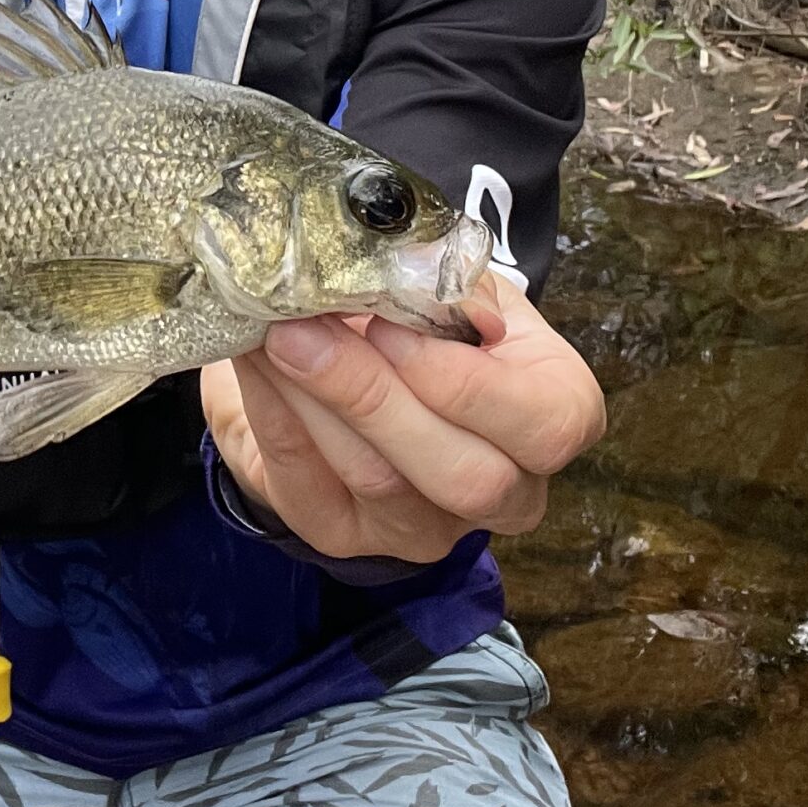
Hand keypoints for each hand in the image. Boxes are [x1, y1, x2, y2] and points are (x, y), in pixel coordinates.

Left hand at [201, 275, 603, 564]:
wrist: (355, 357)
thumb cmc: (423, 320)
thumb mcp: (453, 286)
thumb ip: (446, 281)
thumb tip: (418, 273)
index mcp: (554, 418)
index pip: (544, 426)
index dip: (464, 382)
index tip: (389, 321)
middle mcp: (506, 493)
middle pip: (462, 475)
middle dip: (375, 397)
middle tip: (305, 327)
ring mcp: (424, 527)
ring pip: (377, 478)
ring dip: (314, 397)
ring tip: (270, 330)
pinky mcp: (345, 533)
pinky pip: (307, 484)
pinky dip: (275, 414)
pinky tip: (253, 361)